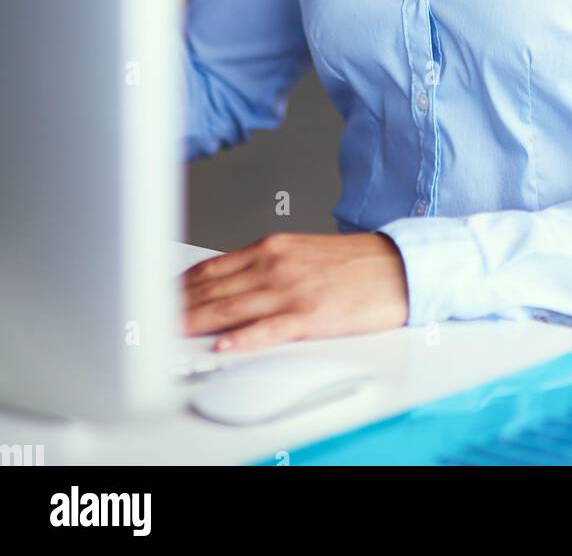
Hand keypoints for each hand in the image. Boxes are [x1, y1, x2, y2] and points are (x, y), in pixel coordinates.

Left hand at [180, 231, 408, 351]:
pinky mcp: (310, 316)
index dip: (180, 287)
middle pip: (213, 290)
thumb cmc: (354, 264)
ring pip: (230, 309)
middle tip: (150, 321)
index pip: (212, 268)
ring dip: (195, 323)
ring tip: (169, 334)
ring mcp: (291, 290)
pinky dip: (241, 339)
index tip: (159, 299)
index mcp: (272, 248)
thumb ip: (264, 266)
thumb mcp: (301, 253)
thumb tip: (228, 283)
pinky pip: (268, 330)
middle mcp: (275, 264)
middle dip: (177, 307)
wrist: (397, 267)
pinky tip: (222, 346)